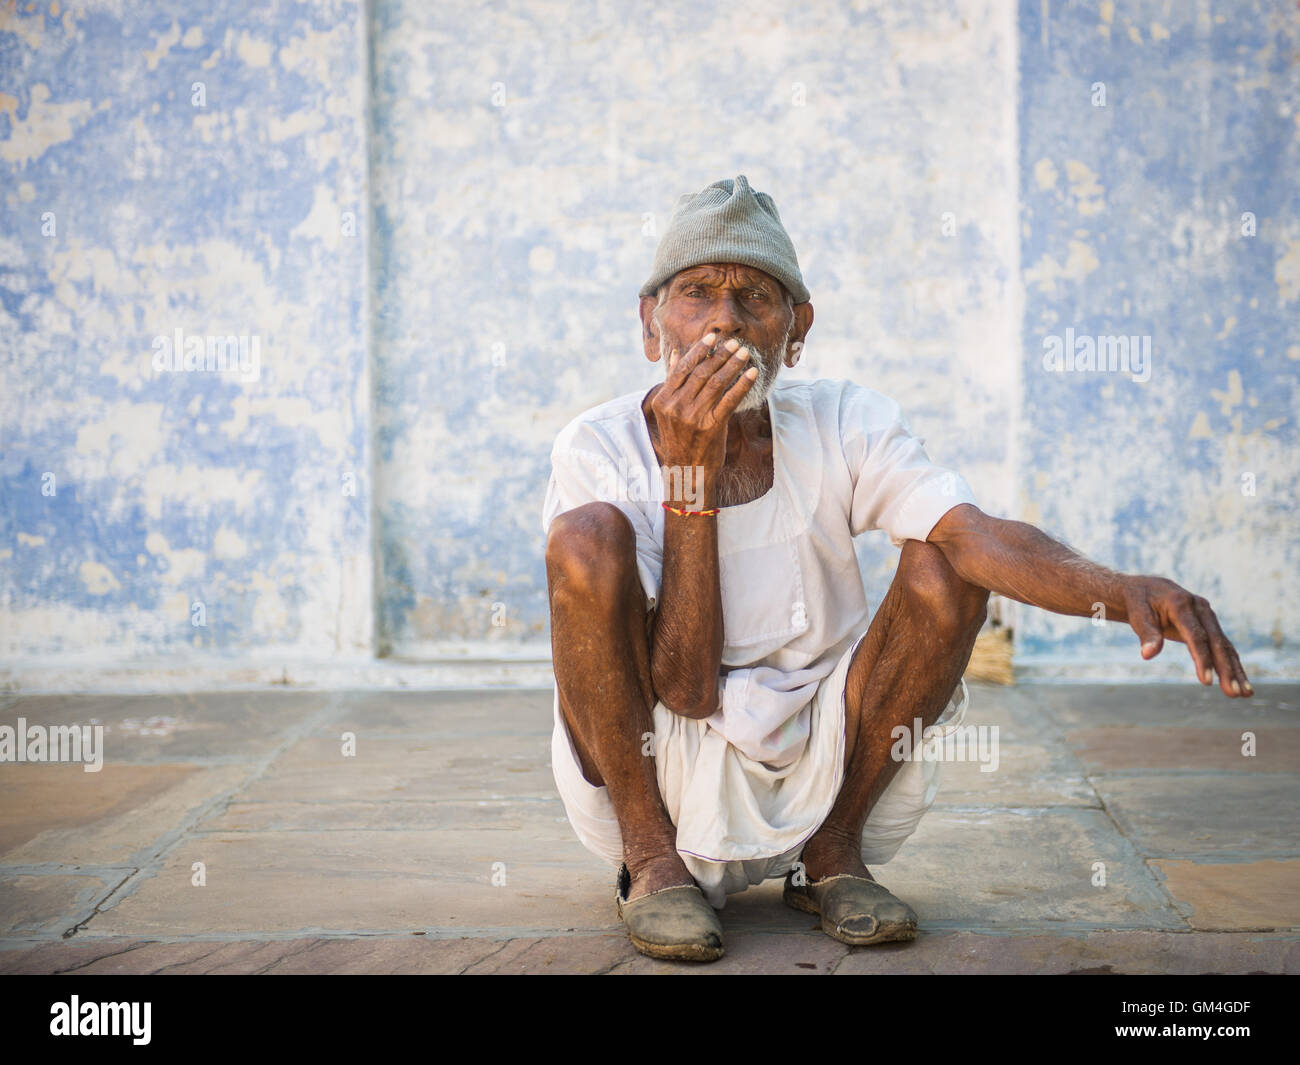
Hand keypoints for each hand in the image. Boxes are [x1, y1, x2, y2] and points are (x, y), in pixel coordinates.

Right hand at [649, 330, 758, 469]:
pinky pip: (730, 400)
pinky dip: (742, 384)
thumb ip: (673, 381)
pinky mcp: (711, 427)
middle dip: (720, 355)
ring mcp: (693, 417)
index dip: (699, 349)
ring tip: (744, 353)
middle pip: (701, 372)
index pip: (683, 367)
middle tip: (734, 343)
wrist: (686, 471)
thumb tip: (678, 352)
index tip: (713, 336)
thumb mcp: (669, 410)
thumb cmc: (680, 438)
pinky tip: (752, 373)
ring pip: (716, 383)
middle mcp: (676, 406)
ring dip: (732, 364)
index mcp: (664, 399)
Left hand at [1121, 576, 1252, 696]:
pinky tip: (1241, 684)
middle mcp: (1200, 608)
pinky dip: (1232, 665)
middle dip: (1226, 669)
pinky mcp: (1210, 625)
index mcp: (1181, 604)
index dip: (1202, 659)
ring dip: (1235, 671)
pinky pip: (1224, 647)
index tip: (1206, 682)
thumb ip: (1146, 633)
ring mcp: (1208, 616)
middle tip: (1233, 694)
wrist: (1147, 588)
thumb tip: (1147, 655)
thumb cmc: (1139, 602)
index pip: (1196, 636)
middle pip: (1217, 643)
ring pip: (1225, 646)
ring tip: (1244, 694)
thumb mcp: (1137, 614)